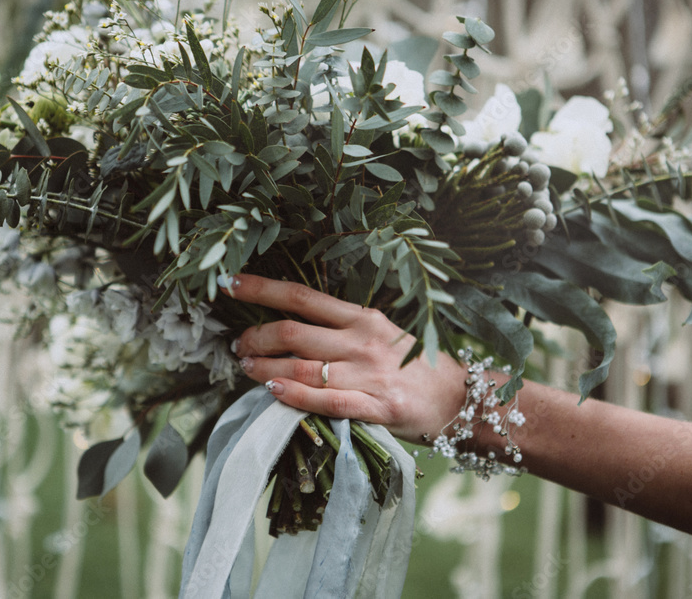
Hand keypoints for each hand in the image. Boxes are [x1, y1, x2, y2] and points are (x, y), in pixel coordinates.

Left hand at [224, 274, 466, 443]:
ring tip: (246, 369)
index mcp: (362, 317)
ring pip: (302, 367)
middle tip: (238, 346)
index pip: (302, 296)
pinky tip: (273, 392)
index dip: (261, 289)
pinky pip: (327, 400)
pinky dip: (295, 396)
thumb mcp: (382, 334)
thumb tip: (293, 330)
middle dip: (255, 337)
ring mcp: (369, 374)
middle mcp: (362, 340)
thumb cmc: (416, 366)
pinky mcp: (377, 406)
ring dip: (264, 368)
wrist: (462, 399)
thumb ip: (342, 330)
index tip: (229, 283)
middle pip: (293, 332)